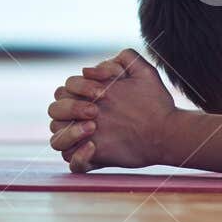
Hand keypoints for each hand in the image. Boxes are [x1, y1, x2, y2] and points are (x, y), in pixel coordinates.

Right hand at [47, 49, 177, 171]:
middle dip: (71, 107)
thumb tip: (92, 69)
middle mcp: (80, 119)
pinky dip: (77, 156)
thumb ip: (125, 58)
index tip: (104, 91)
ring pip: (55, 139)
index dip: (79, 87)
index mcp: (85, 98)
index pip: (64, 89)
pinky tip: (93, 148)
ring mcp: (84, 140)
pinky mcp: (92, 160)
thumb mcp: (143, 74)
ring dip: (69, 133)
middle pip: (54, 111)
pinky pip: (71, 163)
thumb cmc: (154, 103)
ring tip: (92, 129)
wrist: (168, 130)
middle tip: (95, 110)